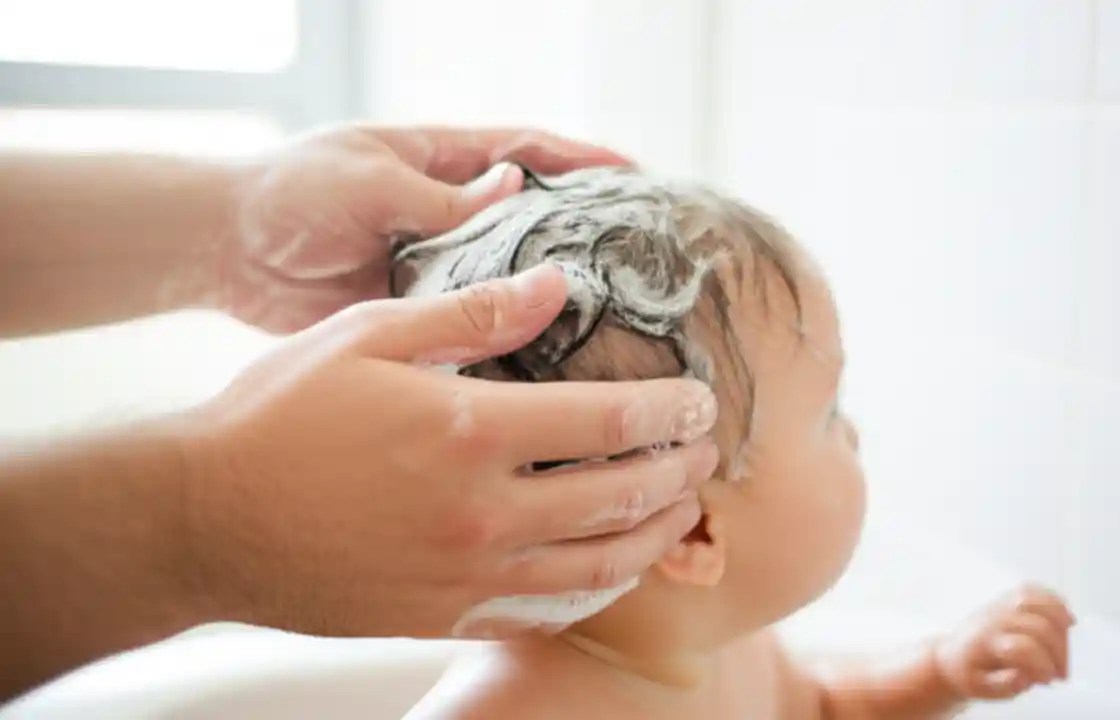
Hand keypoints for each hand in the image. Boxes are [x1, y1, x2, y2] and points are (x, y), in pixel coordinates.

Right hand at [178, 263, 717, 638]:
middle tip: (707, 452)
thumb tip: (559, 286)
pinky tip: (616, 566)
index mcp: (471, 430)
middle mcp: (482, 511)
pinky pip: (547, 610)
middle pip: (622, 497)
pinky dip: (598, 588)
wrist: (203, 521)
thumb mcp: (369, 336)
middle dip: (680, 472)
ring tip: (684, 510)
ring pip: (599, 565)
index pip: (610, 422)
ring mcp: (466, 573)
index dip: (671, 409)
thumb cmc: (280, 414)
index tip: (701, 398)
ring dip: (656, 535)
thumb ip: (474, 314)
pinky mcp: (443, 614)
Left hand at [223, 125, 629, 332]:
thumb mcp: (371, 181)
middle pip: (527, 216)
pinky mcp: (410, 306)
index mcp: (437, 160)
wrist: (224, 250)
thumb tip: (516, 188)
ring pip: (502, 273)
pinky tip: (537, 356)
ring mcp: (430, 259)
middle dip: (579, 227)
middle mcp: (443, 209)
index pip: (526, 150)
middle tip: (637, 255)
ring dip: (545, 290)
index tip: (635, 174)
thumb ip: (442, 196)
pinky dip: (498, 334)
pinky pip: (465, 318)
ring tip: (605, 315)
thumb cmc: (290, 193)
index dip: (582, 159)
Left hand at [933, 584, 1074, 699]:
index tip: (1047, 681)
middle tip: (1060, 674)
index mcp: (986, 643)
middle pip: (1038, 627)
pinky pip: (1033, 589)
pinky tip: (1066, 620)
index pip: (1022, 647)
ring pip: (1037, 601)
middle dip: (1058, 652)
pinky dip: (1054, 601)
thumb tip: (1025, 677)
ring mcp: (1000, 605)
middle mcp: (994, 619)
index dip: (1042, 666)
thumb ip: (1003, 685)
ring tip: (1066, 648)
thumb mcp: (981, 689)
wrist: (952, 655)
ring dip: (1060, 624)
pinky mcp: (1007, 598)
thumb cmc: (971, 673)